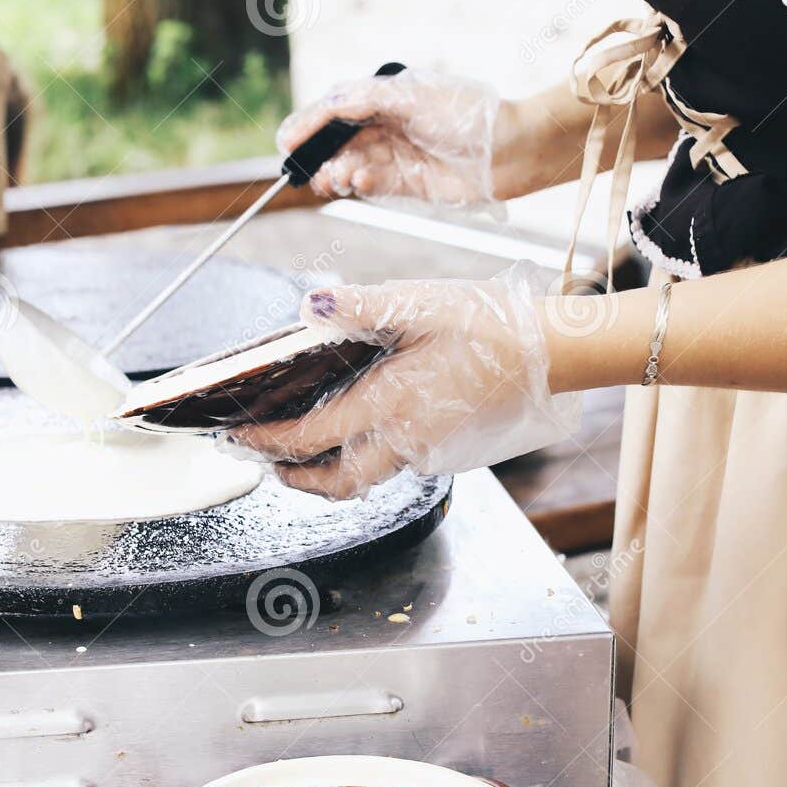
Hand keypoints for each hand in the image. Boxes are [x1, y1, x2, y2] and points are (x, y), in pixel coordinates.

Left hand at [228, 264, 580, 499]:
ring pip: (365, 478)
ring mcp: (427, 448)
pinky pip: (393, 463)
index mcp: (390, 402)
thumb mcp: (420, 303)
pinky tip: (357, 429)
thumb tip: (307, 306)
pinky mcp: (445, 445)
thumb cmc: (489, 324)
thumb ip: (360, 306)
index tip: (236, 434)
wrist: (551, 353)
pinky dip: (362, 456)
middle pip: (336, 482)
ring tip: (302, 453)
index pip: (308, 438)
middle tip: (266, 460)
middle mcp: (406, 437)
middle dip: (293, 477)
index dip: (265, 441)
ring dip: (326, 474)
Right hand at [277, 69, 500, 205]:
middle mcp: (388, 125)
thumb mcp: (411, 95)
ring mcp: (397, 155)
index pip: (337, 110)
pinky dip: (362, 184)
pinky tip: (360, 181)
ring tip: (336, 177)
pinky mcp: (408, 184)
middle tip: (306, 169)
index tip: (287, 141)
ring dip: (339, 172)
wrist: (507, 151)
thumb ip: (365, 99)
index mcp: (387, 98)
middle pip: (339, 141)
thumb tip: (329, 106)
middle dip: (321, 155)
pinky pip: (374, 185)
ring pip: (353, 165)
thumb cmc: (465, 114)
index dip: (310, 124)